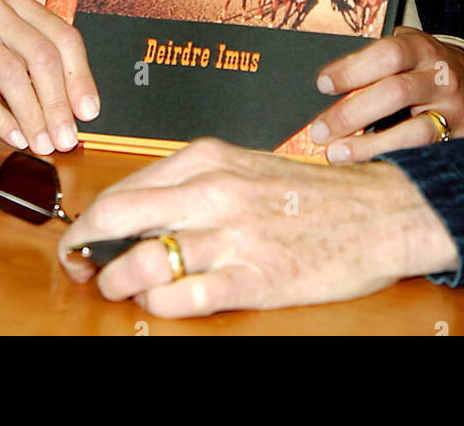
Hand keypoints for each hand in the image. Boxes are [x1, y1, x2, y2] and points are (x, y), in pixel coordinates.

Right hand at [0, 0, 98, 154]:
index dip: (80, 77)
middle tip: (65, 138)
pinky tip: (13, 136)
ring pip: (12, 73)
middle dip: (57, 103)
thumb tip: (78, 111)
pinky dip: (0, 118)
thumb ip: (41, 75)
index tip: (88, 112)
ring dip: (31, 115)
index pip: (63, 37)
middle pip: (41, 56)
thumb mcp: (9, 59)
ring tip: (40, 143)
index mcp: (19, 3)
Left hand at [58, 137, 458, 316]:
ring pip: (141, 262)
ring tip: (121, 287)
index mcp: (209, 157)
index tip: (82, 236)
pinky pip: (181, 297)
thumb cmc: (316, 193)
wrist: (381, 211)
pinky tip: (163, 301)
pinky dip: (159, 304)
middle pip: (117, 217)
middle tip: (81, 264)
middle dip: (85, 246)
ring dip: (118, 281)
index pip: (125, 187)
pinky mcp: (253, 278)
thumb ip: (195, 184)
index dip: (91, 218)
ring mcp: (231, 235)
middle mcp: (213, 191)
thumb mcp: (246, 168)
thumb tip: (139, 210)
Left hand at [309, 26, 463, 160]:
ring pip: (414, 132)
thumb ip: (374, 58)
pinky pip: (425, 156)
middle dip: (352, 113)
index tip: (323, 85)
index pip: (387, 53)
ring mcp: (453, 110)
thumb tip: (325, 84)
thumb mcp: (405, 50)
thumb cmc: (423, 67)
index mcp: (422, 49)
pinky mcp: (462, 140)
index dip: (353, 69)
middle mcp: (441, 77)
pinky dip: (392, 162)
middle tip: (320, 130)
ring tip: (336, 154)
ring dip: (370, 145)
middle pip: (395, 93)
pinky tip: (367, 167)